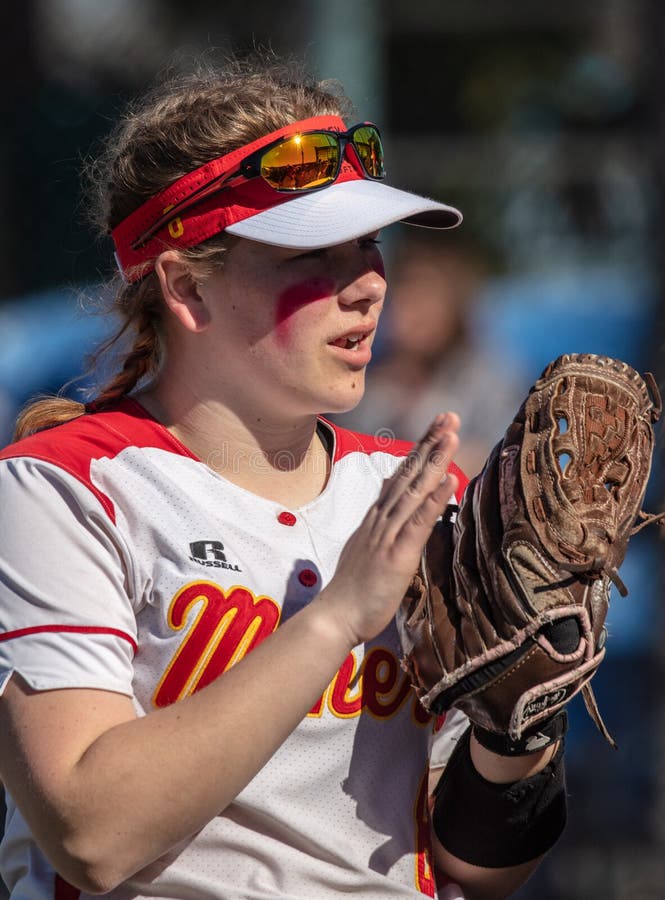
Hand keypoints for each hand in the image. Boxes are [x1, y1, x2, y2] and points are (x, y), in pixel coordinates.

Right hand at [317, 412, 459, 646]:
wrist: (335, 616)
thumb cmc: (353, 588)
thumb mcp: (366, 543)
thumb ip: (379, 516)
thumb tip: (388, 489)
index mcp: (378, 517)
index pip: (402, 475)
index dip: (420, 449)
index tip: (438, 427)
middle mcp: (383, 519)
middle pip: (409, 474)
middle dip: (430, 443)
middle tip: (449, 416)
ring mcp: (388, 534)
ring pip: (415, 491)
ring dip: (434, 461)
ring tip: (451, 434)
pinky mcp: (397, 554)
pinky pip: (418, 523)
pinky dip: (434, 500)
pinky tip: (449, 480)